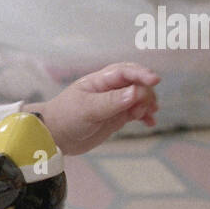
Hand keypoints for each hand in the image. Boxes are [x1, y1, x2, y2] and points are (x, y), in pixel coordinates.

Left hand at [32, 63, 159, 155]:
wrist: (54, 136)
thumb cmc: (66, 117)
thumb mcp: (88, 109)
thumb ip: (112, 101)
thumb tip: (136, 92)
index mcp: (100, 80)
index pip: (125, 71)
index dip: (141, 73)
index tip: (155, 80)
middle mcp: (110, 89)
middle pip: (136, 83)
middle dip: (146, 91)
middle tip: (146, 106)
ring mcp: (115, 103)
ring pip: (139, 98)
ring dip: (147, 104)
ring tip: (147, 115)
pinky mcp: (117, 116)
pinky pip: (136, 112)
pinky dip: (145, 115)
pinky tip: (150, 123)